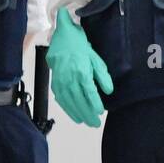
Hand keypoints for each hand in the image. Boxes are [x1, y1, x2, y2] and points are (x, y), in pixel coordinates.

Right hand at [46, 9, 113, 127]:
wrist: (62, 38)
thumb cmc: (81, 48)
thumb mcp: (95, 58)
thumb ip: (103, 76)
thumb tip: (109, 91)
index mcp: (81, 70)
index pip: (89, 92)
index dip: (95, 103)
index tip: (100, 112)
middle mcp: (69, 77)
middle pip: (79, 100)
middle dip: (87, 114)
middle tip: (95, 123)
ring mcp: (60, 81)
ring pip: (69, 102)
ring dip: (78, 114)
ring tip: (86, 122)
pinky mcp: (54, 83)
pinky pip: (61, 99)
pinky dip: (67, 109)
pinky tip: (74, 115)